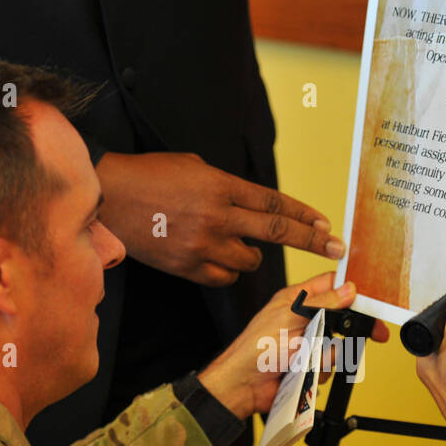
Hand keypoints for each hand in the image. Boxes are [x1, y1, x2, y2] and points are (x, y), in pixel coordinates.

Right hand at [95, 151, 345, 286]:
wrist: (109, 197)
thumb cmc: (150, 176)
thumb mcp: (194, 167)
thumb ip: (227, 187)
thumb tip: (253, 205)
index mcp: (221, 185)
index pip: (275, 203)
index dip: (305, 216)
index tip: (327, 226)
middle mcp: (217, 215)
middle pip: (276, 232)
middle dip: (312, 241)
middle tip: (337, 249)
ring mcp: (202, 244)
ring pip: (249, 261)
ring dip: (250, 256)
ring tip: (233, 244)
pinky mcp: (187, 266)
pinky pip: (224, 278)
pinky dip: (226, 271)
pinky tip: (214, 258)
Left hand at [198, 272, 389, 419]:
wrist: (245, 386)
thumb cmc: (255, 349)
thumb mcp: (289, 317)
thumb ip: (321, 303)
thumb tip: (348, 289)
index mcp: (296, 300)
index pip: (331, 285)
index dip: (351, 290)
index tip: (369, 299)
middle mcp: (304, 319)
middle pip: (342, 318)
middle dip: (351, 329)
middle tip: (373, 333)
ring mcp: (308, 343)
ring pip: (337, 345)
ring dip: (328, 355)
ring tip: (309, 358)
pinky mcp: (310, 365)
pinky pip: (330, 366)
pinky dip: (321, 370)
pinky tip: (305, 371)